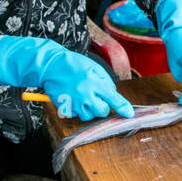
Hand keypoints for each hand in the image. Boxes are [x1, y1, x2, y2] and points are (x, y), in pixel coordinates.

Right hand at [0, 35, 134, 122]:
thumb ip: (105, 82)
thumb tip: (112, 95)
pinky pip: (76, 115)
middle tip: (95, 97)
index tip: (129, 114)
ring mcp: (75, 102)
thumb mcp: (94, 68)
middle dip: (101, 106)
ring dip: (89, 109)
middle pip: (101, 111)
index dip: (123, 107)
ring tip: (82, 96)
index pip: (113, 98)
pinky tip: (73, 97)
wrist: (52, 65)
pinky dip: (76, 109)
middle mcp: (86, 94)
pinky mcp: (65, 107)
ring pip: (89, 116)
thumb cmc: (74, 64)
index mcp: (95, 82)